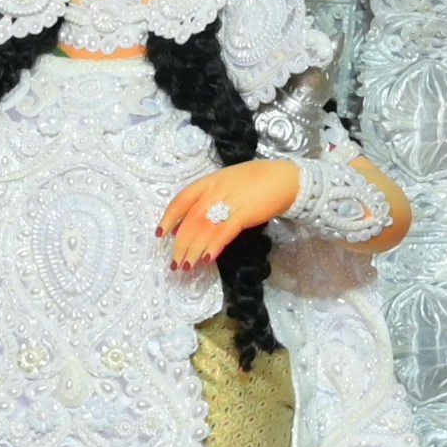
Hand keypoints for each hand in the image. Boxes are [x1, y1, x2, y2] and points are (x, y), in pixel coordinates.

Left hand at [164, 159, 304, 270]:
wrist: (286, 178)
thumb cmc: (258, 180)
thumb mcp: (228, 182)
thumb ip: (211, 197)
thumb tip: (193, 220)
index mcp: (209, 181)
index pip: (181, 200)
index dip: (169, 218)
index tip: (160, 234)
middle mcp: (215, 191)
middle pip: (190, 221)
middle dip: (180, 244)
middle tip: (175, 263)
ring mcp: (229, 202)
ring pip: (203, 230)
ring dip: (193, 250)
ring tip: (186, 267)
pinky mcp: (244, 214)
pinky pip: (223, 233)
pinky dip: (213, 247)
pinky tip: (207, 259)